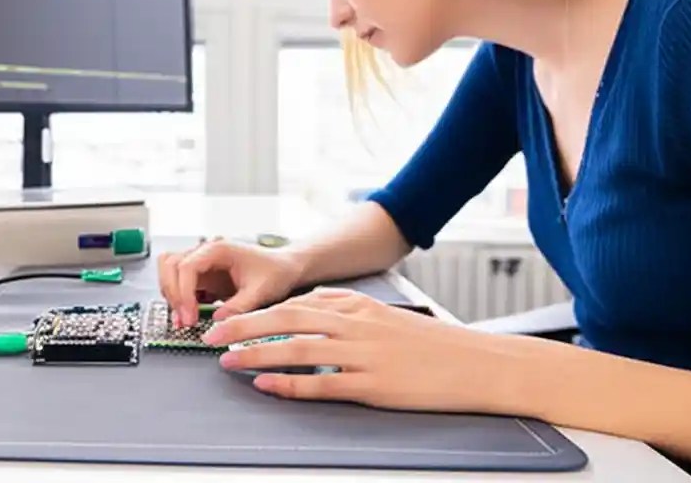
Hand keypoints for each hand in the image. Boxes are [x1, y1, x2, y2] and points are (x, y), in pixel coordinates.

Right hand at [157, 236, 305, 326]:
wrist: (285, 268)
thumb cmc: (275, 271)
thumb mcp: (260, 292)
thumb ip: (238, 307)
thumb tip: (217, 322)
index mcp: (219, 249)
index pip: (187, 266)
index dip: (183, 292)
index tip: (189, 314)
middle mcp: (206, 252)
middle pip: (170, 265)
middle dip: (173, 293)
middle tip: (184, 319)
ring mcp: (203, 264)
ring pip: (170, 272)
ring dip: (172, 295)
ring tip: (184, 320)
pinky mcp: (204, 277)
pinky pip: (180, 284)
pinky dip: (179, 300)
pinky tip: (189, 317)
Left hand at [203, 287, 527, 414]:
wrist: (478, 364)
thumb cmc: (433, 345)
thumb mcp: (386, 315)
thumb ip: (347, 308)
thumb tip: (311, 304)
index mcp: (358, 306)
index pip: (295, 303)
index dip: (256, 311)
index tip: (227, 318)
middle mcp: (357, 325)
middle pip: (287, 320)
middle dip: (244, 326)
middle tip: (212, 334)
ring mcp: (364, 356)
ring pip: (297, 349)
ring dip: (257, 354)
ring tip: (227, 360)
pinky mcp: (374, 386)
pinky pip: (322, 384)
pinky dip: (290, 385)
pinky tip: (266, 386)